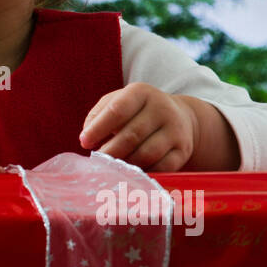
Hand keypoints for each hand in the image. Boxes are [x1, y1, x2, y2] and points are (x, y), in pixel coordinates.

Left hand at [79, 82, 198, 172]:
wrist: (180, 117)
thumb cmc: (137, 112)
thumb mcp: (117, 102)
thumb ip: (98, 116)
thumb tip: (87, 137)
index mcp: (141, 92)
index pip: (117, 110)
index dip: (98, 128)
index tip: (84, 142)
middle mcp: (162, 108)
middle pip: (131, 135)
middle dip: (111, 151)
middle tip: (99, 162)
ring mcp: (176, 130)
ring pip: (146, 153)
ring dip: (126, 164)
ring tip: (113, 169)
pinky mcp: (183, 150)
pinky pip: (162, 167)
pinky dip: (144, 173)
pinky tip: (133, 174)